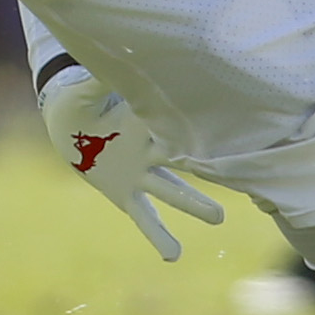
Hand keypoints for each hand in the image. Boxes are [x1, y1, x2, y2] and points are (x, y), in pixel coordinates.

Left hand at [37, 63, 223, 262]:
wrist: (68, 129)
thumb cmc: (78, 103)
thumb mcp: (83, 92)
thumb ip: (96, 80)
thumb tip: (104, 58)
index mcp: (144, 120)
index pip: (174, 121)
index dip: (197, 119)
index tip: (229, 117)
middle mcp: (150, 147)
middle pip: (186, 156)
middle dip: (211, 162)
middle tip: (246, 166)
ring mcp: (142, 173)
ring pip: (173, 190)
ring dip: (194, 204)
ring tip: (218, 218)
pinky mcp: (126, 194)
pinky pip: (145, 218)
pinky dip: (158, 236)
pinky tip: (173, 256)